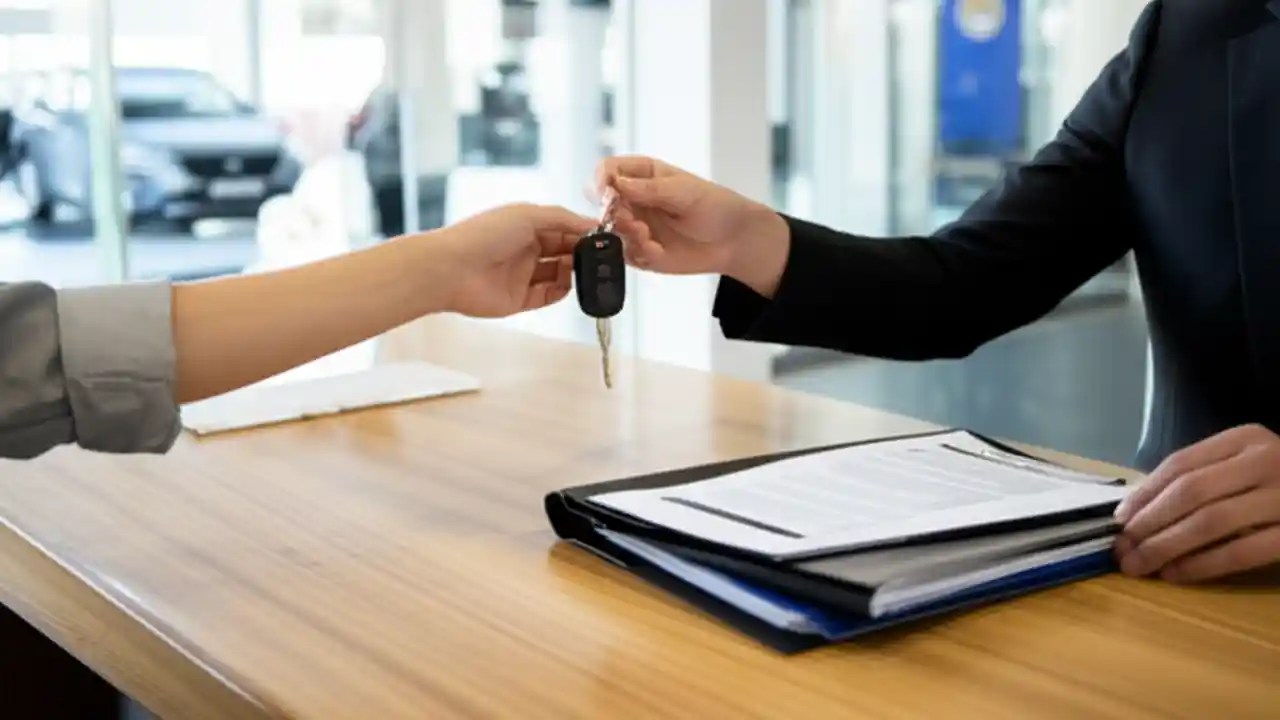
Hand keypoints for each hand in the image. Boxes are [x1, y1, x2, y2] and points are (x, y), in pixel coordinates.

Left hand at [436, 203, 596, 317]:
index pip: (562, 228)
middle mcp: (526, 249)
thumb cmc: (485, 234)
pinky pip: (548, 296)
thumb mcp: (528, 215)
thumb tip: (591, 225)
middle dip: (583, 253)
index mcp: (526, 226)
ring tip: (588, 270)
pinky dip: (562, 291)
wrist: (451, 270)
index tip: (605, 237)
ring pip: (559, 274)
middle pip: (563, 251)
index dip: (583, 232)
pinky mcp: (520, 299)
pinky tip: (569, 285)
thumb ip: (562, 219)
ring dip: (575, 272)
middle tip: (603, 256)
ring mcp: (523, 275)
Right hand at [592, 155, 790, 296]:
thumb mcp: (684, 191)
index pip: (608, 170)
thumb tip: (616, 183)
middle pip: (601, 202)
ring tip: (645, 236)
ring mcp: (634, 226)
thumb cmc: (714, 205)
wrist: (734, 240)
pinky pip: (625, 255)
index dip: (601, 180)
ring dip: (622, 234)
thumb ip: (650, 188)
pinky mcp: (641, 252)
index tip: (606, 192)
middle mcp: (633, 200)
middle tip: (627, 218)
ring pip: (609, 230)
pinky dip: (636, 253)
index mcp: (642, 175)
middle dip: (609, 211)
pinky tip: (655, 250)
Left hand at [1113, 423, 1279, 581]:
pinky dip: (1204, 565)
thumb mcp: (1245, 465)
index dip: (1144, 494)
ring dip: (1166, 546)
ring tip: (1140, 566)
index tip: (1118, 521)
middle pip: (1190, 493)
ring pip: (1211, 522)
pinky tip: (1177, 575)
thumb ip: (1202, 478)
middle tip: (1122, 550)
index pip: (1180, 465)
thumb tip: (1136, 510)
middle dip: (1148, 524)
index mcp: (1246, 439)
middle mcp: (1267, 460)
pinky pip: (1243, 552)